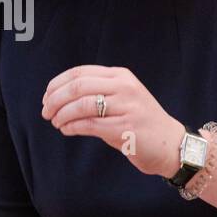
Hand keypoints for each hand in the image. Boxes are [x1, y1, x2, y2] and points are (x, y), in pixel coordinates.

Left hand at [41, 65, 184, 177]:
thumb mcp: (121, 97)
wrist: (171, 144)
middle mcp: (124, 87)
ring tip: (56, 123)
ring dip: (62, 115)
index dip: (57, 84)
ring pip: (81, 105)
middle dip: (55, 99)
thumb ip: (97, 91)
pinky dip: (71, 127)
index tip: (46, 97)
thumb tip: (58, 96)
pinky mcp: (125, 128)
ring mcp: (126, 107)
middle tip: (45, 112)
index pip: (80, 73)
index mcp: (120, 76)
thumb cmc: (140, 122)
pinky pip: (89, 124)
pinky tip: (66, 130)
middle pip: (77, 87)